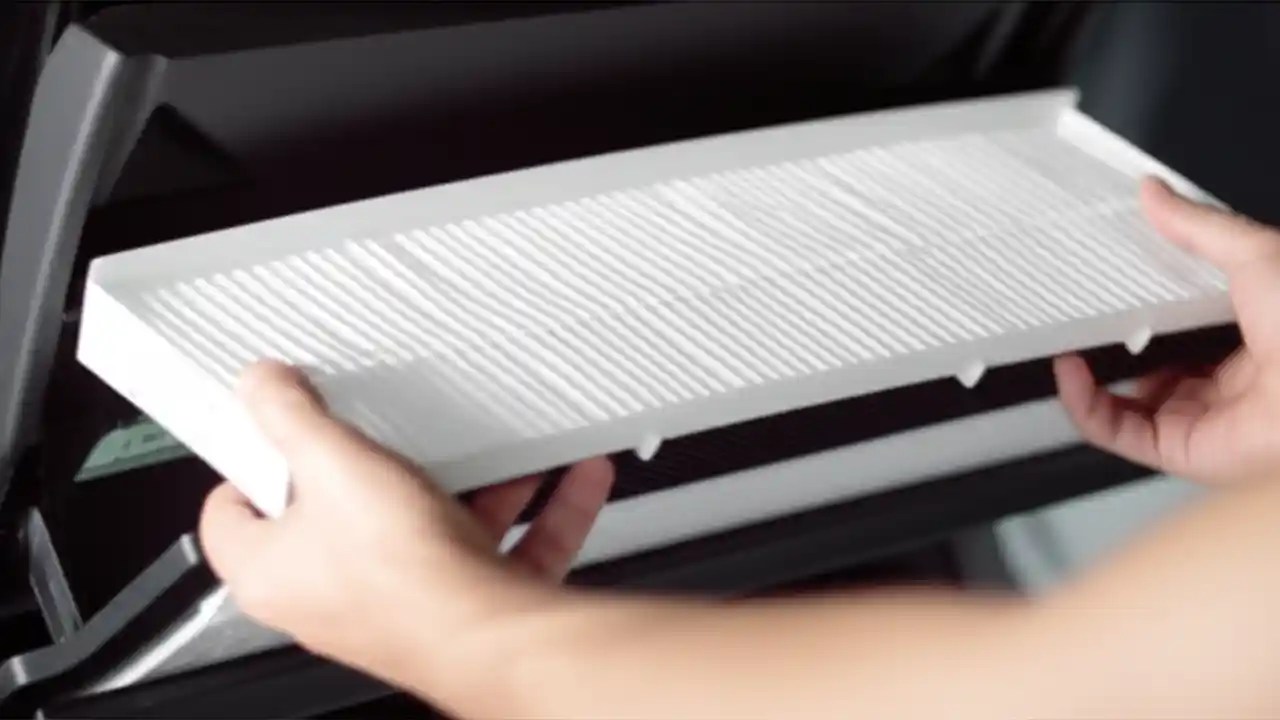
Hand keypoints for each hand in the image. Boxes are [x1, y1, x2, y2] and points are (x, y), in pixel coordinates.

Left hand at [198, 361, 613, 680]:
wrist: (488, 638)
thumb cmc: (401, 574)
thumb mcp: (334, 464)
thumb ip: (291, 417)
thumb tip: (259, 384)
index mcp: (273, 572)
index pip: (232, 513)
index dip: (252, 462)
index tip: (281, 424)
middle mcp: (333, 598)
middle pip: (346, 518)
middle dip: (386, 469)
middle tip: (395, 433)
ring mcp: (403, 606)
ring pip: (436, 531)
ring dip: (479, 487)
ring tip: (498, 450)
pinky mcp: (466, 612)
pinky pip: (505, 552)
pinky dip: (539, 514)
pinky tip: (571, 481)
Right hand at [1055, 178, 1279, 484]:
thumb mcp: (1256, 253)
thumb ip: (1198, 226)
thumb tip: (1156, 195)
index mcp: (1250, 332)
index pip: (1180, 318)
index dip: (1141, 301)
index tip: (1109, 281)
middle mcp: (1225, 379)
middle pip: (1146, 361)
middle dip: (1106, 340)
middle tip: (1079, 315)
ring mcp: (1201, 416)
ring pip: (1123, 399)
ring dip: (1086, 374)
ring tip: (1065, 341)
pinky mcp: (1181, 449)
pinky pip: (1116, 430)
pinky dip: (1083, 403)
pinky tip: (1072, 372)